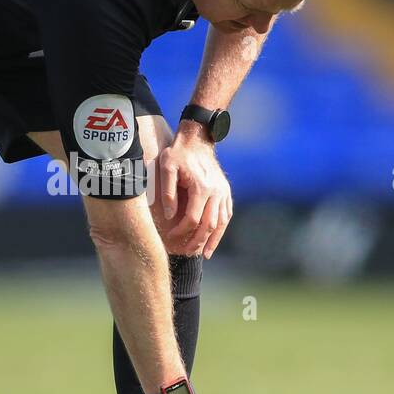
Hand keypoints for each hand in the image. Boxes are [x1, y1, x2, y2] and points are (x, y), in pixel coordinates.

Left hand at [156, 125, 233, 258]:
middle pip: (209, 225)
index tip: (171, 237)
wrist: (197, 140)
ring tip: (204, 253)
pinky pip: (227, 214)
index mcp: (201, 187)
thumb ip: (167, 192)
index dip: (182, 232)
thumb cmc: (178, 153)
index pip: (193, 219)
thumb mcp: (166, 167)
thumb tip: (170, 215)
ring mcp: (223, 192)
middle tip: (186, 252)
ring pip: (222, 222)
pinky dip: (221, 229)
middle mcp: (216, 192)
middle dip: (198, 241)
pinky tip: (214, 239)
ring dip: (213, 240)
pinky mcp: (226, 191)